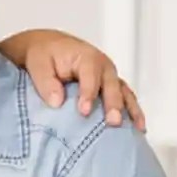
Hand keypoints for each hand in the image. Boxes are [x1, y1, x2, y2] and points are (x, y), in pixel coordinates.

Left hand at [0, 29, 146, 131]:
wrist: (50, 47)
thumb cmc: (44, 55)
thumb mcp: (38, 63)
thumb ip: (46, 82)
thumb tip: (57, 102)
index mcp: (86, 58)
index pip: (90, 76)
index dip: (88, 94)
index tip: (84, 111)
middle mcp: (103, 66)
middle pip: (112, 86)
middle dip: (114, 104)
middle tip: (113, 123)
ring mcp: (110, 77)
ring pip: (124, 93)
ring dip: (131, 110)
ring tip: (137, 129)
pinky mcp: (111, 87)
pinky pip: (126, 98)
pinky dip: (133, 112)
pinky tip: (138, 128)